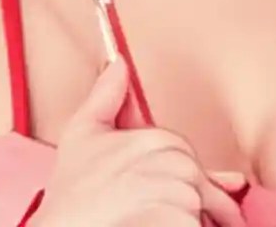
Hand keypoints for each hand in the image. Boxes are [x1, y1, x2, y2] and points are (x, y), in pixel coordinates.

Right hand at [30, 59, 247, 226]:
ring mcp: (185, 196)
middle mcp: (179, 164)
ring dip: (181, 216)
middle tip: (141, 204)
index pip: (187, 160)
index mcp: (161, 137)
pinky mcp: (184, 223)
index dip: (165, 176)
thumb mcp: (82, 136)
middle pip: (198, 184)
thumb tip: (118, 65)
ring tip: (145, 216)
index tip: (146, 186)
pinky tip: (155, 225)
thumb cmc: (74, 196)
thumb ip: (105, 97)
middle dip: (177, 196)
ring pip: (201, 208)